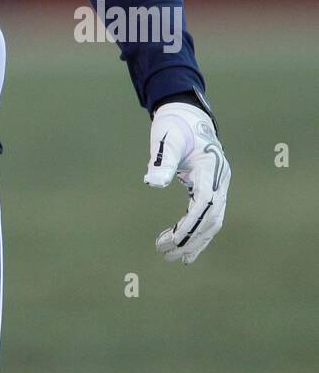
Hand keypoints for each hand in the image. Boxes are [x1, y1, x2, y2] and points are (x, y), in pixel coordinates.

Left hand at [144, 100, 230, 264]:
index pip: (204, 202)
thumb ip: (162, 161)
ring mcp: (219, 186)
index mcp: (211, 168)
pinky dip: (198, 233)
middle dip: (191, 238)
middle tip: (167, 254)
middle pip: (211, 217)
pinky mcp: (212, 189)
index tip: (173, 239)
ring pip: (212, 221)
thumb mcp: (166, 138)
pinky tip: (185, 248)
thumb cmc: (175, 125)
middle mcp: (220, 180)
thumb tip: (152, 183)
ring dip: (195, 241)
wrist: (188, 115)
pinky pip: (209, 217)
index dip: (191, 223)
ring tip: (174, 257)